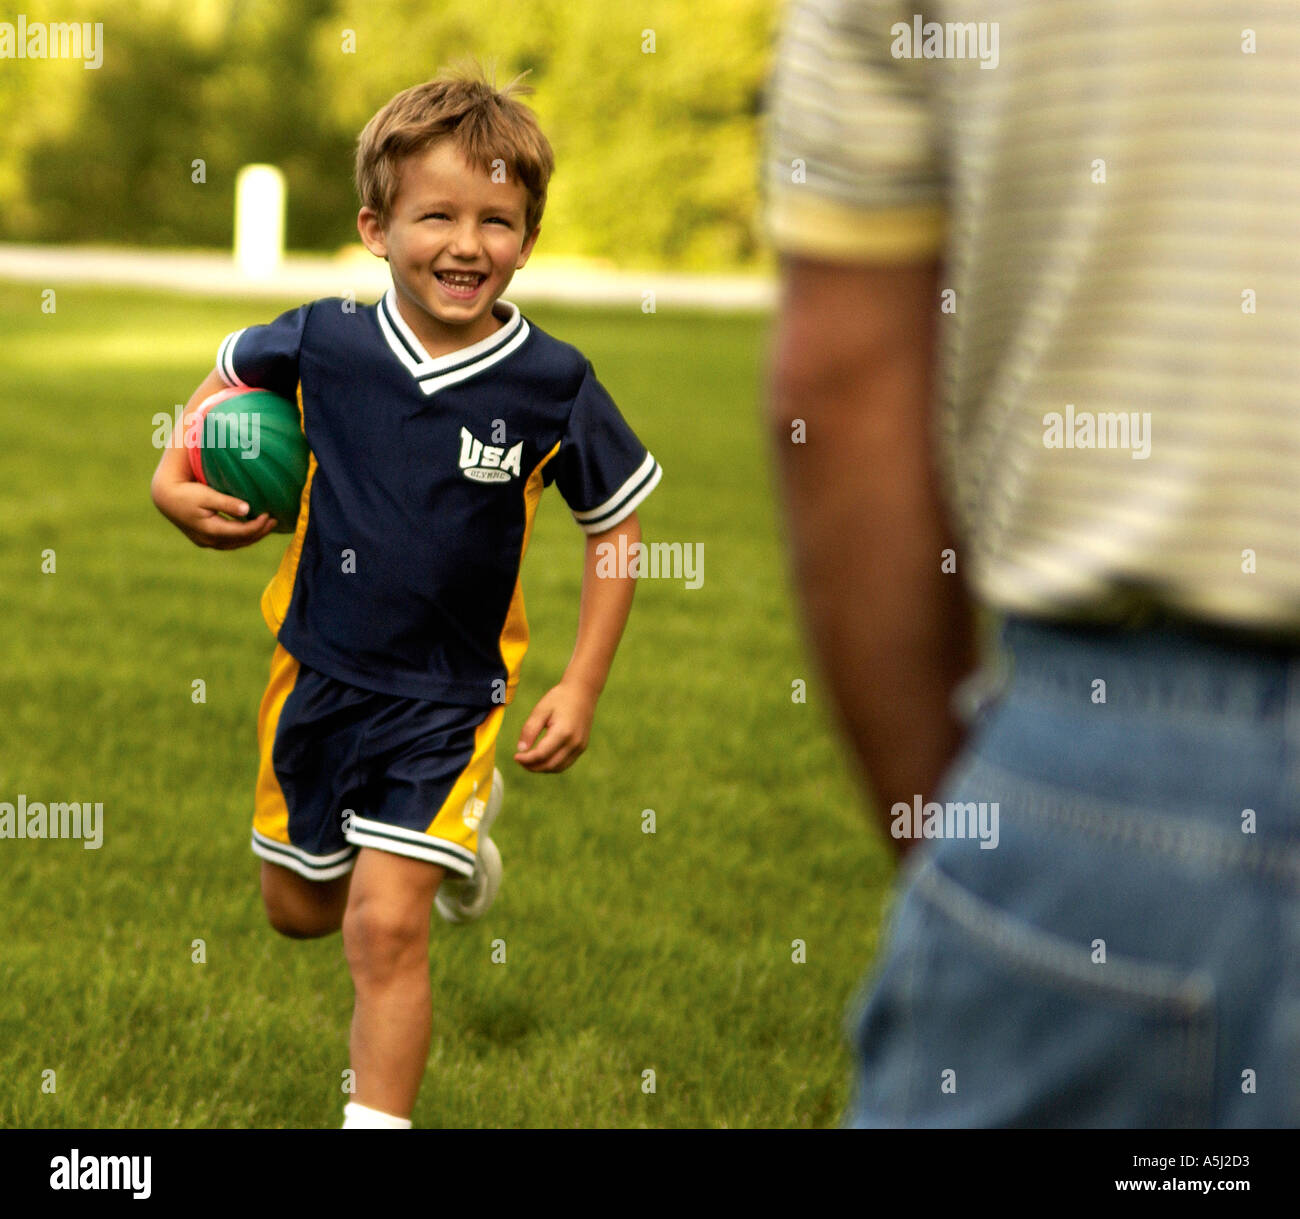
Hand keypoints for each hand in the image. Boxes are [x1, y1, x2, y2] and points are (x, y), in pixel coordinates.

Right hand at [151, 477, 276, 549]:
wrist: (165, 498)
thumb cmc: (186, 492)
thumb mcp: (206, 495)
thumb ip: (226, 503)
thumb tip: (246, 509)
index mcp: (211, 530)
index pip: (242, 532)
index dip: (258, 525)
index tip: (269, 514)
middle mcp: (209, 540)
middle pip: (241, 540)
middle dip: (260, 532)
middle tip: (275, 520)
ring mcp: (207, 542)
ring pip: (236, 543)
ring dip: (253, 535)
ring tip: (267, 525)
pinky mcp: (206, 539)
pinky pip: (230, 541)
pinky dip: (243, 536)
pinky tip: (252, 528)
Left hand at [513, 680, 596, 772]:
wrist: (582, 692)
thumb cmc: (559, 699)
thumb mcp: (540, 710)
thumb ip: (530, 730)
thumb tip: (521, 750)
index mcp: (563, 732)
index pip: (541, 754)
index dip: (526, 759)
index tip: (515, 756)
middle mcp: (574, 743)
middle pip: (550, 765)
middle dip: (532, 767)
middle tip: (520, 760)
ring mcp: (580, 746)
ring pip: (558, 768)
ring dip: (542, 768)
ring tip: (529, 761)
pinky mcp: (581, 747)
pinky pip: (565, 763)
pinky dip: (552, 765)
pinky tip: (542, 758)